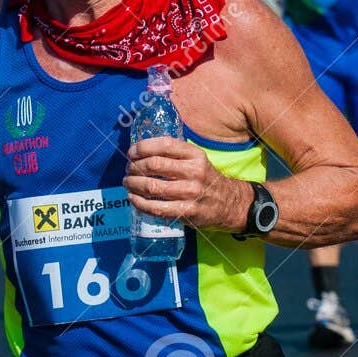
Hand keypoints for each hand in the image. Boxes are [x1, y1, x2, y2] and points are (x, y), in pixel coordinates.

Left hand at [125, 136, 249, 230]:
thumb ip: (175, 155)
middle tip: (129, 170)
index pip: (164, 145)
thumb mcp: (197, 161)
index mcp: (195, 155)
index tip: (131, 153)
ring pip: (152, 186)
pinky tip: (133, 198)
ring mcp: (190, 193)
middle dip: (135, 167)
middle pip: (154, 165)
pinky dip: (139, 203)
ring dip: (133, 184)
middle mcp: (194, 172)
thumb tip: (142, 151)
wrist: (229, 204)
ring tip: (128, 183)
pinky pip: (156, 207)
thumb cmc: (206, 180)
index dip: (142, 147)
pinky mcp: (186, 211)